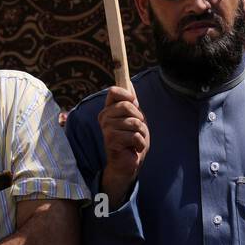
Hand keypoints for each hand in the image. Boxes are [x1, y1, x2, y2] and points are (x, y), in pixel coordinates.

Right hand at [98, 85, 148, 209]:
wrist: (129, 163)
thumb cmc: (132, 139)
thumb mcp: (134, 117)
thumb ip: (130, 101)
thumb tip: (129, 81)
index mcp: (108, 110)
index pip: (114, 91)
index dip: (128, 95)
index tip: (135, 104)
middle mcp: (104, 118)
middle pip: (128, 106)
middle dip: (139, 119)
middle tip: (136, 129)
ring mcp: (106, 129)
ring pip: (134, 122)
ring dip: (141, 133)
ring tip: (134, 141)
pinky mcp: (111, 141)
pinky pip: (135, 136)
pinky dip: (139, 143)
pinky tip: (133, 149)